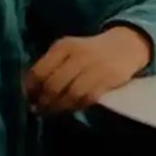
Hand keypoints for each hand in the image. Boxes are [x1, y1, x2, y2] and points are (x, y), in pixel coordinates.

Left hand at [25, 26, 151, 113]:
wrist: (126, 45)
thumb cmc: (90, 51)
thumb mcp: (69, 50)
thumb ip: (50, 66)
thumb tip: (29, 92)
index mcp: (64, 46)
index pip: (39, 72)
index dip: (30, 89)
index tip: (29, 98)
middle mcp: (78, 55)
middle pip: (53, 86)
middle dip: (43, 102)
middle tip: (39, 109)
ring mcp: (95, 67)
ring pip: (69, 95)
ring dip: (58, 107)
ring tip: (54, 111)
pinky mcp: (108, 79)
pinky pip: (87, 98)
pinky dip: (77, 106)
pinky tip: (72, 107)